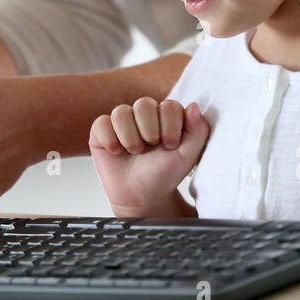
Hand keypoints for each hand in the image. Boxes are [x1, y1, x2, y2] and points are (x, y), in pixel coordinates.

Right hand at [89, 97, 209, 216]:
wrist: (142, 196)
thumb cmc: (164, 174)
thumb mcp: (188, 156)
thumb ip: (198, 130)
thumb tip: (193, 106)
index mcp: (165, 116)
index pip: (168, 105)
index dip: (170, 126)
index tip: (171, 145)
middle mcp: (142, 115)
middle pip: (144, 104)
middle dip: (150, 131)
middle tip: (151, 149)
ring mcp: (121, 122)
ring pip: (122, 112)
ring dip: (131, 137)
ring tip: (135, 152)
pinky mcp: (101, 132)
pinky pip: (101, 124)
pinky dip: (110, 140)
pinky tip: (117, 152)